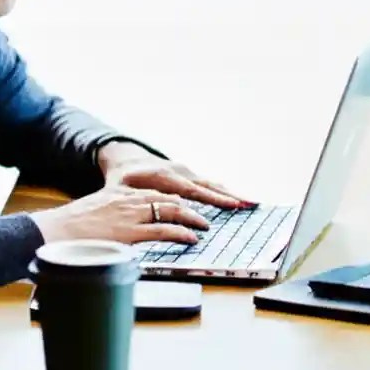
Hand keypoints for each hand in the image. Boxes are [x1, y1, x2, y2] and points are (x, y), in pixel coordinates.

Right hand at [30, 185, 210, 244]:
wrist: (52, 232)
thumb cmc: (67, 228)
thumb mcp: (93, 213)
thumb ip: (109, 217)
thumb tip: (114, 229)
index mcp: (119, 193)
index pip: (154, 192)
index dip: (173, 198)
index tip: (186, 203)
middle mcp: (128, 199)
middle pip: (168, 198)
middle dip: (189, 206)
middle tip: (202, 215)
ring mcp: (130, 214)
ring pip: (171, 210)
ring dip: (192, 218)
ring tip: (203, 226)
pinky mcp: (130, 232)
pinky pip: (164, 230)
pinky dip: (182, 233)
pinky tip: (191, 238)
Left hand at [98, 142, 255, 210]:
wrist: (125, 159)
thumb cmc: (121, 179)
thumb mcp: (120, 190)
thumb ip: (134, 199)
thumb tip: (151, 211)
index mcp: (162, 175)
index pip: (192, 189)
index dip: (212, 198)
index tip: (230, 205)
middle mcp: (178, 170)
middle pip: (207, 185)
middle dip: (228, 196)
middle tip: (249, 204)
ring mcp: (185, 171)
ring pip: (210, 183)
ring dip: (229, 193)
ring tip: (249, 203)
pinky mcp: (188, 175)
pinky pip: (208, 184)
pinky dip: (222, 191)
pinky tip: (236, 200)